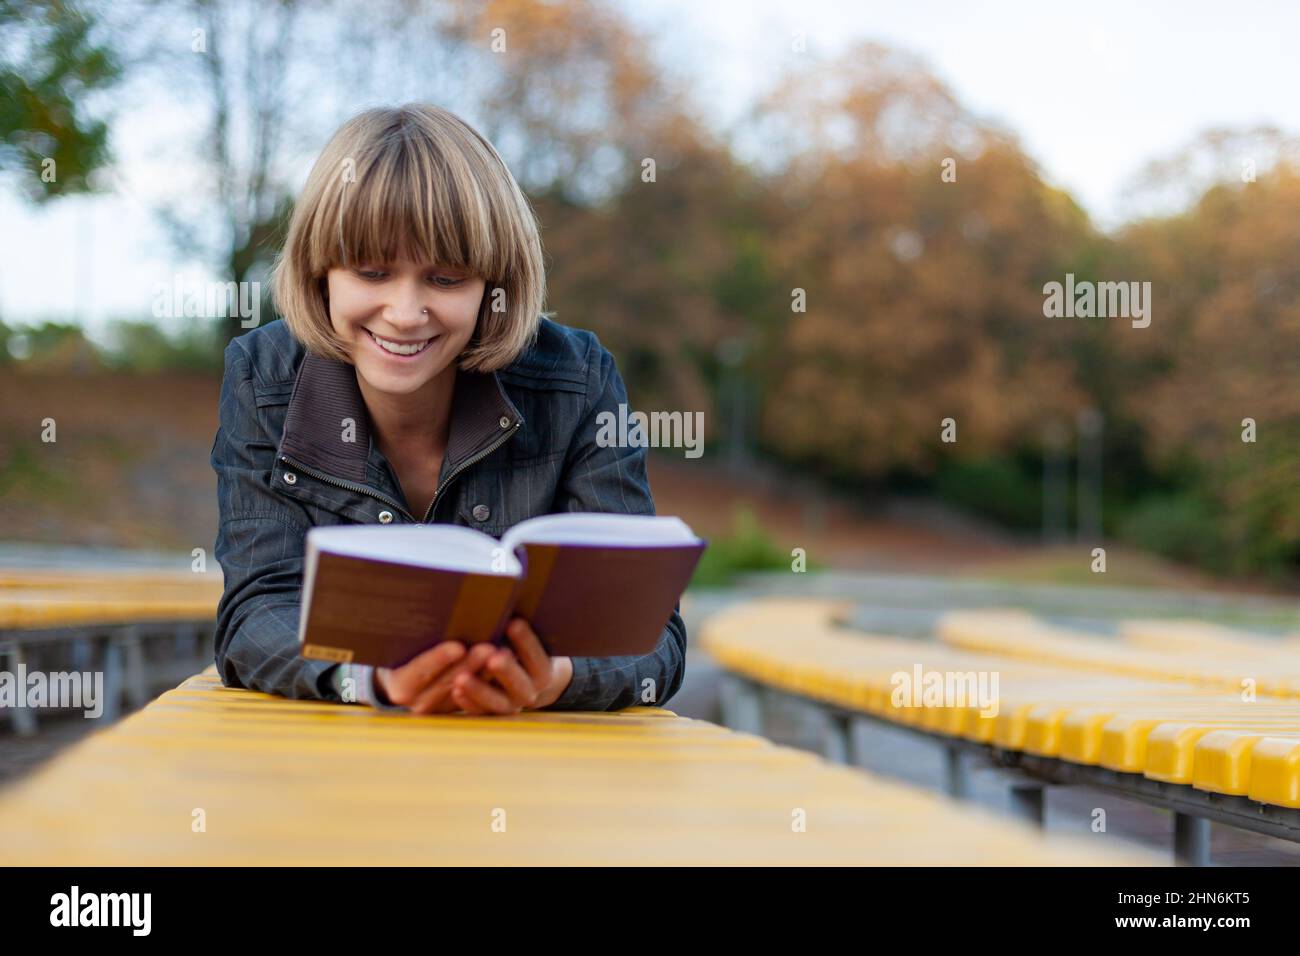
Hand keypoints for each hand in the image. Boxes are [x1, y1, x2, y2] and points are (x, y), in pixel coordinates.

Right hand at [374, 640, 498, 714]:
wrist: (407, 668)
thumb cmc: (407, 644)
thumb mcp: (407, 640)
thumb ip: (420, 632)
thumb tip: (440, 606)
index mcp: (401, 685)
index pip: (419, 672)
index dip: (437, 659)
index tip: (458, 647)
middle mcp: (417, 702)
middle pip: (446, 683)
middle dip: (469, 664)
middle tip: (488, 647)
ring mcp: (439, 708)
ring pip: (467, 691)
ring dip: (485, 671)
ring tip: (503, 652)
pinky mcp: (459, 707)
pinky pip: (478, 696)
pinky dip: (491, 678)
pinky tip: (506, 660)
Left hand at [451, 617, 572, 714]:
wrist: (528, 678)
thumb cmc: (522, 648)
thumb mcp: (526, 639)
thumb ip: (517, 627)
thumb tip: (506, 594)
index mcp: (543, 671)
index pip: (538, 657)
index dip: (526, 641)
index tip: (514, 622)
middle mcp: (529, 691)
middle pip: (519, 683)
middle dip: (506, 669)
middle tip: (493, 657)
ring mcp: (509, 704)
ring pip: (496, 702)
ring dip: (479, 690)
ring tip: (461, 678)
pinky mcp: (489, 712)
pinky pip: (478, 711)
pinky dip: (467, 702)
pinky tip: (454, 691)